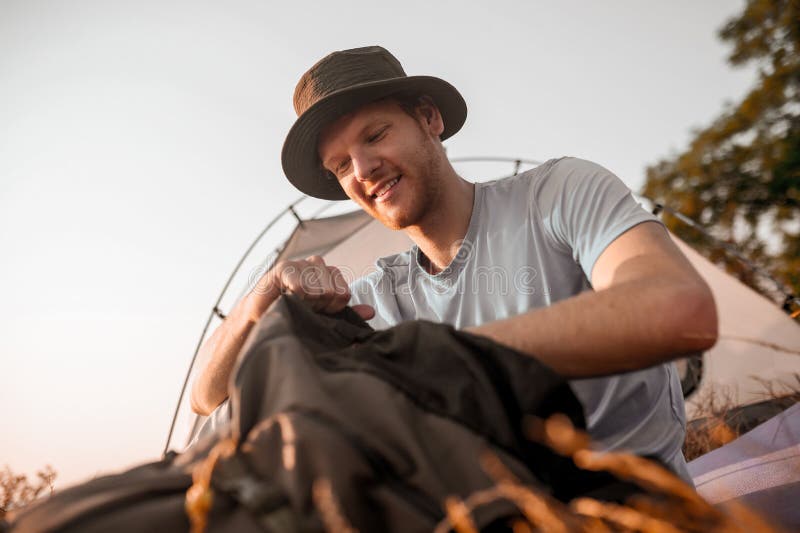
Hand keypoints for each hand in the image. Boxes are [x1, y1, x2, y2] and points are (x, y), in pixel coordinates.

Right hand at [250, 255, 374, 320]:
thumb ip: (347, 313)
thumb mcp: (323, 316)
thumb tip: (370, 312)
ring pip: (319, 289)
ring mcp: (300, 264)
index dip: (333, 307)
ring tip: (294, 303)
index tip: (319, 312)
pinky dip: (297, 297)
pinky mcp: (284, 268)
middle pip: (333, 290)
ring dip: (306, 303)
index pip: (344, 291)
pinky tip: (288, 297)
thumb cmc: (292, 316)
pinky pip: (302, 285)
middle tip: (304, 308)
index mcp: (328, 273)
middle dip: (319, 306)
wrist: (260, 320)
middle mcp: (316, 264)